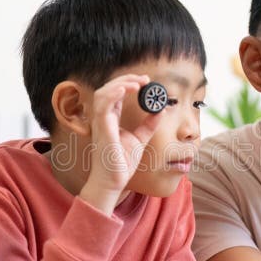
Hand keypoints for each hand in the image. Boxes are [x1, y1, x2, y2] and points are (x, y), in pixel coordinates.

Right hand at [79, 74, 162, 213]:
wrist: (114, 181)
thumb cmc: (121, 163)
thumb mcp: (140, 139)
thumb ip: (149, 124)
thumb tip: (160, 111)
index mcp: (110, 119)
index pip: (115, 94)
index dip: (128, 84)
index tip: (146, 82)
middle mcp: (103, 118)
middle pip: (108, 89)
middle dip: (126, 79)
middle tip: (145, 80)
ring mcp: (100, 123)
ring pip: (102, 93)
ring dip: (120, 83)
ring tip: (137, 83)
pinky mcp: (101, 129)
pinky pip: (103, 106)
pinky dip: (114, 94)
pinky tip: (127, 89)